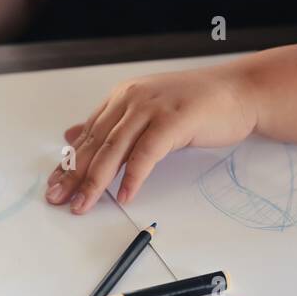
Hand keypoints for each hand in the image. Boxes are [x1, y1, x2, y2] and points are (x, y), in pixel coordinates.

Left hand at [45, 65, 260, 213]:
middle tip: (57, 198)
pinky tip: (125, 195)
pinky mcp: (175, 119)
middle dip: (73, 174)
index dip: (69, 161)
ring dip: (96, 181)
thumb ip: (112, 125)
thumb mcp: (147, 112)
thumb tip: (72, 137)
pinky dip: (133, 176)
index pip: (89, 134)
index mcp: (123, 97)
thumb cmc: (197, 105)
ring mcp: (154, 107)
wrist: (241, 91)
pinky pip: (147, 153)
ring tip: (83, 204)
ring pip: (115, 149)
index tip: (54, 184)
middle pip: (96, 143)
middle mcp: (133, 98)